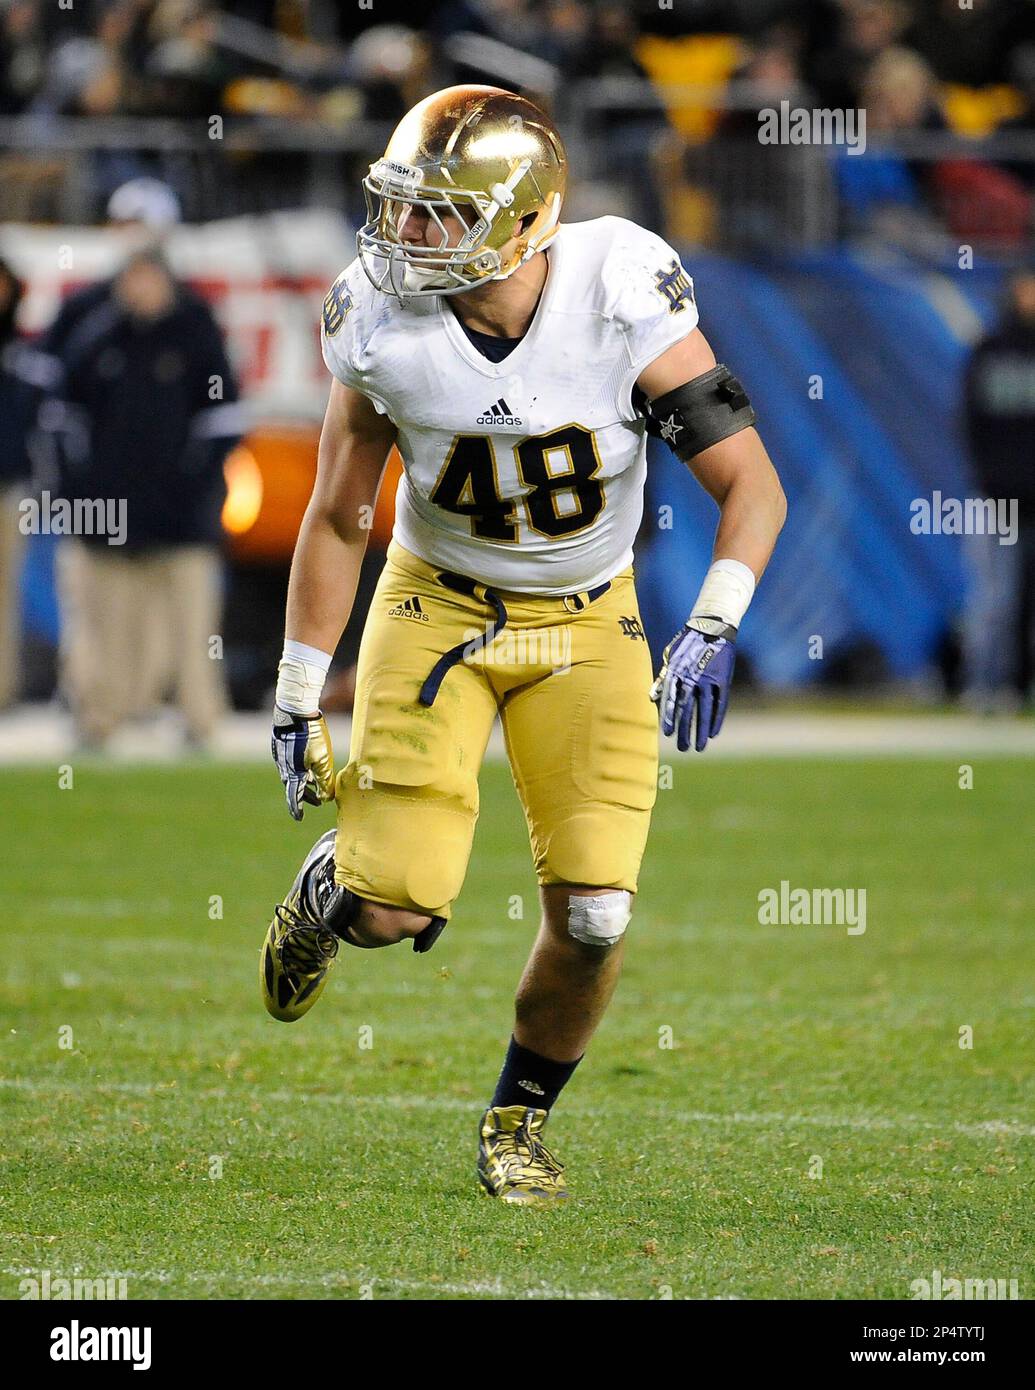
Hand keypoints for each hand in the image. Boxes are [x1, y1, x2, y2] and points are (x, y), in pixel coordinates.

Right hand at [271, 706, 334, 819]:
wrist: (295, 711)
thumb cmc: (311, 735)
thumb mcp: (322, 760)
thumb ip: (324, 781)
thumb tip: (325, 798)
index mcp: (293, 773)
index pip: (295, 796)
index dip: (298, 807)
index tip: (300, 818)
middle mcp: (283, 766)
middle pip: (293, 786)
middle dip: (305, 795)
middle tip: (315, 801)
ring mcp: (281, 755)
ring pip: (291, 773)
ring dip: (303, 781)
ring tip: (314, 783)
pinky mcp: (282, 745)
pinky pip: (289, 763)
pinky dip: (299, 769)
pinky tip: (306, 763)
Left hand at [651, 621, 736, 752]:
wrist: (712, 627)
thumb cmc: (687, 643)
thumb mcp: (671, 657)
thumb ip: (663, 678)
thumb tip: (651, 697)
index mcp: (676, 672)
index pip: (671, 699)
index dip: (669, 717)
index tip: (666, 733)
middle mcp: (691, 678)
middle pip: (687, 709)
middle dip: (684, 730)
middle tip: (682, 748)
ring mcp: (708, 679)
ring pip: (704, 711)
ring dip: (701, 731)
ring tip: (699, 747)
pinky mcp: (722, 679)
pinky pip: (720, 704)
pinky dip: (717, 719)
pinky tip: (713, 733)